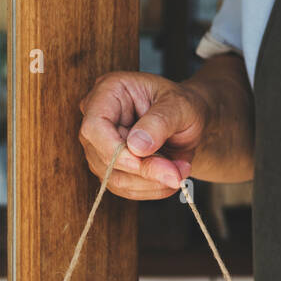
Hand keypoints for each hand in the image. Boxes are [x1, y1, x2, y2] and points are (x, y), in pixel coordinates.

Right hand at [78, 70, 205, 199]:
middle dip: (143, 171)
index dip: (116, 150)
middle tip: (177, 172)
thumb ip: (160, 123)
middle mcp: (97, 119)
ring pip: (114, 179)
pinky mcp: (110, 168)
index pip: (94, 127)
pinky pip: (125, 188)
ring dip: (151, 183)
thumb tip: (137, 147)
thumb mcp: (180, 106)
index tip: (143, 161)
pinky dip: (152, 189)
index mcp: (109, 92)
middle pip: (104, 158)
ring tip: (180, 171)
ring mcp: (100, 146)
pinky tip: (171, 177)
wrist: (186, 122)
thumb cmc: (181, 106)